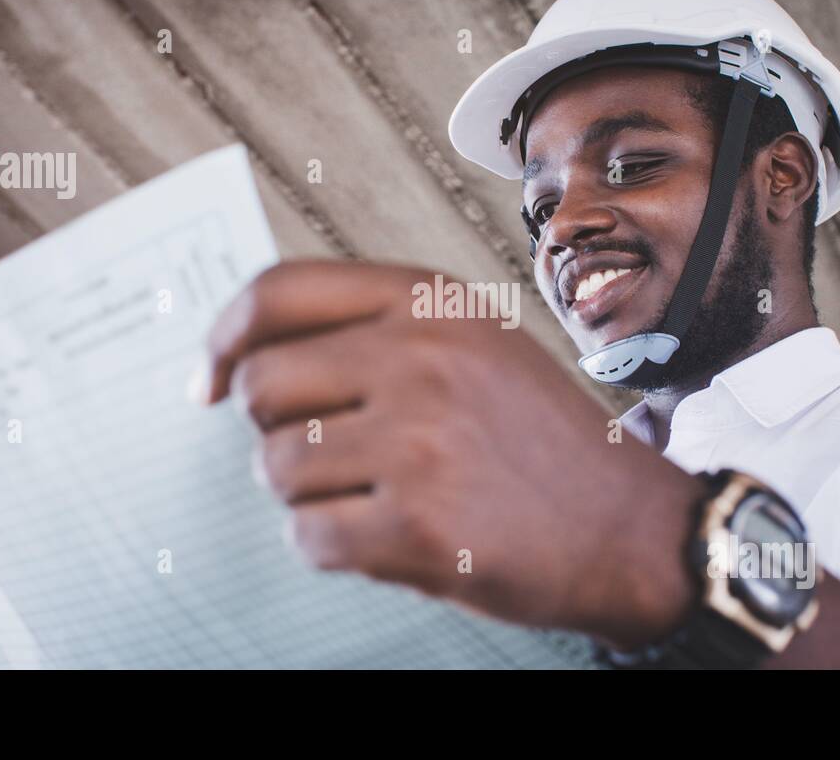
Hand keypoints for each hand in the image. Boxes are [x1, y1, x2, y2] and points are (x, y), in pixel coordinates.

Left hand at [196, 260, 703, 647]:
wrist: (630, 530)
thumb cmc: (542, 442)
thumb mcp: (476, 346)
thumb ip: (376, 333)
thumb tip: (245, 359)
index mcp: (430, 304)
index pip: (278, 293)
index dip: (224, 336)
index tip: (208, 378)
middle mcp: (421, 359)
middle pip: (262, 386)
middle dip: (276, 430)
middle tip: (327, 454)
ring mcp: (419, 442)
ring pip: (277, 468)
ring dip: (310, 495)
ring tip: (380, 497)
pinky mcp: (417, 525)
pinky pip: (307, 537)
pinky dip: (333, 547)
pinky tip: (388, 538)